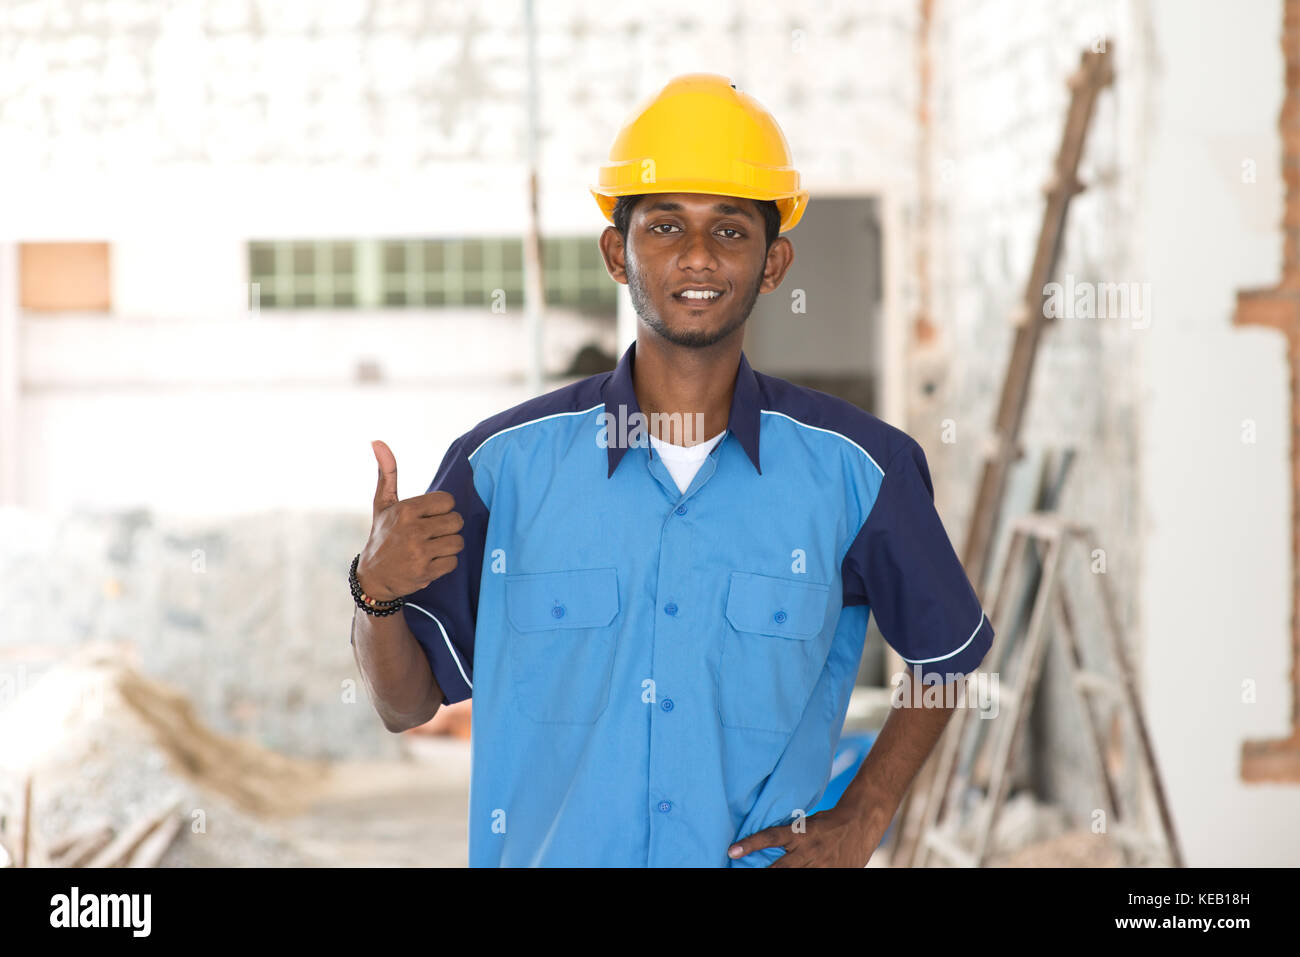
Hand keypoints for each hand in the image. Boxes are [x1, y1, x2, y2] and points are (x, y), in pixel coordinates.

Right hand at [356, 440, 464, 601]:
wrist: (373, 577)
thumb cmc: (382, 535)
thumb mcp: (382, 504)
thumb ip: (387, 473)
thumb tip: (377, 441)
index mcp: (405, 510)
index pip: (448, 501)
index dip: (441, 509)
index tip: (428, 517)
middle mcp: (412, 530)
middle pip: (456, 521)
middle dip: (447, 528)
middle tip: (430, 534)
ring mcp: (419, 553)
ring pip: (458, 542)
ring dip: (448, 546)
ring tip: (430, 548)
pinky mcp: (426, 573)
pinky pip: (453, 562)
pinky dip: (445, 563)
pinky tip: (429, 562)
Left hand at [726, 806, 882, 867]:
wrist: (860, 822)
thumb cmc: (827, 822)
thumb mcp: (805, 823)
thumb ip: (788, 836)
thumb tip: (764, 846)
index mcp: (799, 833)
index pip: (770, 837)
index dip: (751, 844)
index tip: (732, 851)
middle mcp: (808, 850)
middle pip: (780, 868)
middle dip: (763, 873)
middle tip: (742, 873)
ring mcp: (822, 865)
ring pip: (795, 877)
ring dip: (778, 877)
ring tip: (761, 877)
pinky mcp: (835, 873)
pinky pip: (816, 881)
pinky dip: (807, 881)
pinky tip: (802, 877)